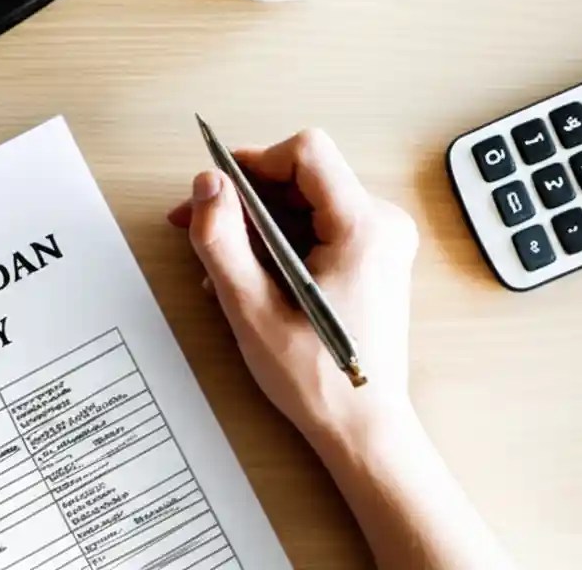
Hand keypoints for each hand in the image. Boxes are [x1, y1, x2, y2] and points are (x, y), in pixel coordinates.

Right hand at [168, 129, 418, 445]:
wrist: (362, 428)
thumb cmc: (318, 379)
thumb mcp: (251, 308)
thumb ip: (221, 239)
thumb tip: (207, 185)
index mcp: (363, 229)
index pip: (306, 152)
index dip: (254, 161)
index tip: (217, 188)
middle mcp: (382, 224)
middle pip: (302, 176)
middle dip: (246, 198)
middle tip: (199, 224)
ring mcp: (380, 241)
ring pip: (304, 202)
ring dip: (257, 225)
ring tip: (221, 267)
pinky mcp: (371, 257)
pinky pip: (316, 226)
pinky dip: (278, 243)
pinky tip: (249, 277)